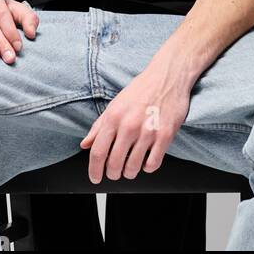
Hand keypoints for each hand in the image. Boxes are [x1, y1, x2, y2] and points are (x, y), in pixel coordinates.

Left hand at [79, 63, 191, 182]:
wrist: (168, 75)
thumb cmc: (141, 90)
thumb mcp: (115, 104)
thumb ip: (99, 126)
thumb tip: (85, 144)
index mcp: (113, 117)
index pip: (98, 152)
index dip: (94, 170)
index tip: (95, 178)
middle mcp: (129, 125)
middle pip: (114, 164)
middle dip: (112, 174)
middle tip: (115, 173)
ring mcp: (148, 131)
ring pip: (132, 167)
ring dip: (129, 173)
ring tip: (130, 168)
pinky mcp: (165, 135)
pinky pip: (153, 164)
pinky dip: (147, 168)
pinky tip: (146, 160)